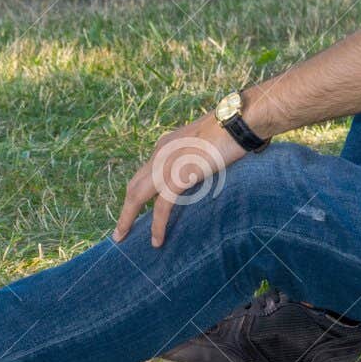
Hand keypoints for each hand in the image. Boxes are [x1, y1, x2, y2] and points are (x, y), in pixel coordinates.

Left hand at [113, 113, 246, 246]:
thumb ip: (198, 154)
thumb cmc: (233, 128)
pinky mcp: (179, 176)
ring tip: (123, 237)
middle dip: (125, 208)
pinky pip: (162, 207)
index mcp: (167, 143)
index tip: (135, 208)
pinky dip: (157, 225)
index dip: (138, 191)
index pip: (145, 171)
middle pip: (134, 185)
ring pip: (138, 197)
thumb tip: (204, 167)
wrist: (240, 121)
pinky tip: (157, 240)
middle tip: (120, 229)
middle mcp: (161, 152)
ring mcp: (168, 164)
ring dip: (128, 219)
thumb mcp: (206, 141)